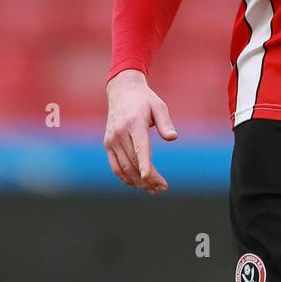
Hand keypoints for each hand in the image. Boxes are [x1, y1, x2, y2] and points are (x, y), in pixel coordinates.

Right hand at [104, 69, 176, 191]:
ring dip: (138, 182)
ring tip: (153, 190)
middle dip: (148, 179)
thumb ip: (166, 122)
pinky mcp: (107, 144)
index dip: (145, 165)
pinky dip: (125, 178)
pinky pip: (115, 166)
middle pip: (134, 162)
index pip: (140, 148)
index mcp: (134, 123)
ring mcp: (112, 139)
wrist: (122, 91)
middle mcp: (120, 133)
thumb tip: (173, 138)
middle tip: (163, 188)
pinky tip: (137, 184)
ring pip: (124, 168)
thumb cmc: (145, 100)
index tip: (151, 179)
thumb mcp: (159, 106)